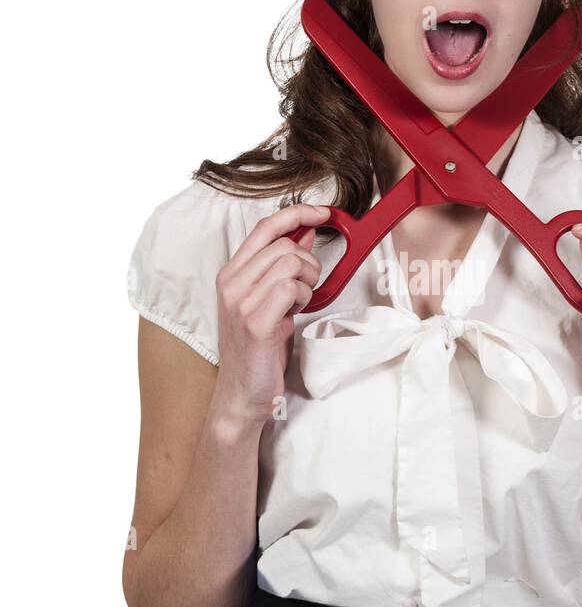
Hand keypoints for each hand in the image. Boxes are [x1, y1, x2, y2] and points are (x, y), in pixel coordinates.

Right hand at [211, 203, 329, 425]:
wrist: (243, 394)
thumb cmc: (259, 350)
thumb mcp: (272, 300)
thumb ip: (284, 266)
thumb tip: (307, 233)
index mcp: (232, 274)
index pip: (265, 227)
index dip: (298, 213)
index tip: (324, 212)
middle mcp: (231, 283)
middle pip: (284, 244)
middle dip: (309, 262)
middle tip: (307, 288)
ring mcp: (240, 301)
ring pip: (291, 262)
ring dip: (308, 282)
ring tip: (299, 305)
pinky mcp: (255, 321)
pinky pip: (291, 288)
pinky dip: (304, 298)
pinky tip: (295, 315)